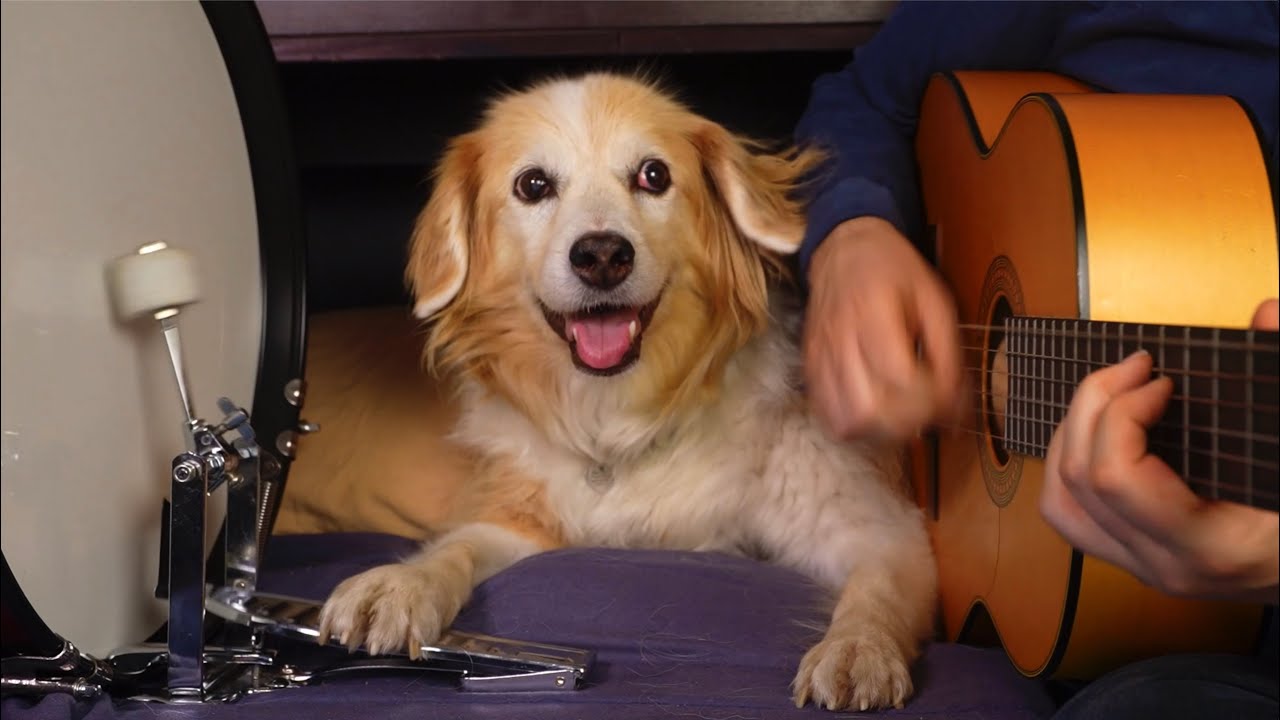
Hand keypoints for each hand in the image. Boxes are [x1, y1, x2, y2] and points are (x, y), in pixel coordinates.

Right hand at [803, 217, 963, 441]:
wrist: (845, 249)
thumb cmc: (894, 271)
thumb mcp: (935, 299)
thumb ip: (949, 352)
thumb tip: (959, 405)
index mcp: (874, 312)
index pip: (898, 375)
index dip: (928, 397)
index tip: (945, 395)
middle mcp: (841, 338)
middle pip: (867, 408)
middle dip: (905, 422)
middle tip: (925, 411)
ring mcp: (821, 356)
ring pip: (844, 420)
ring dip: (879, 430)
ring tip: (900, 416)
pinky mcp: (811, 366)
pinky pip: (826, 413)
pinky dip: (853, 425)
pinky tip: (874, 413)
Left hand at [1040, 299, 1279, 602]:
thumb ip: (1279, 384)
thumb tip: (1269, 312)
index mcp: (1210, 546)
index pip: (1115, 479)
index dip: (1121, 414)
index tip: (1160, 380)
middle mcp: (1164, 564)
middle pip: (1077, 479)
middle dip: (1092, 405)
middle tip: (1134, 367)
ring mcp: (1141, 565)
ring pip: (1060, 502)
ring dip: (1070, 434)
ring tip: (1110, 394)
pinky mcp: (1131, 557)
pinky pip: (1070, 513)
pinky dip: (1069, 463)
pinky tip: (1100, 429)